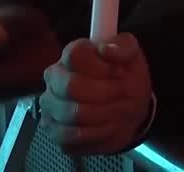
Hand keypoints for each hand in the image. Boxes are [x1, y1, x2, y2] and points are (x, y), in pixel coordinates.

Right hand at [39, 34, 152, 154]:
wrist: (127, 108)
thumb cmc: (125, 78)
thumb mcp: (132, 57)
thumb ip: (123, 47)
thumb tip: (106, 49)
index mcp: (72, 55)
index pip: (74, 55)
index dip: (101, 66)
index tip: (120, 72)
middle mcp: (55, 78)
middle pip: (71, 86)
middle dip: (106, 92)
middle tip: (123, 93)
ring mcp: (51, 105)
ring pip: (75, 113)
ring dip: (106, 113)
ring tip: (119, 109)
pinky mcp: (54, 131)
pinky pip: (74, 136)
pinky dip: (99, 132)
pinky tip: (109, 124)